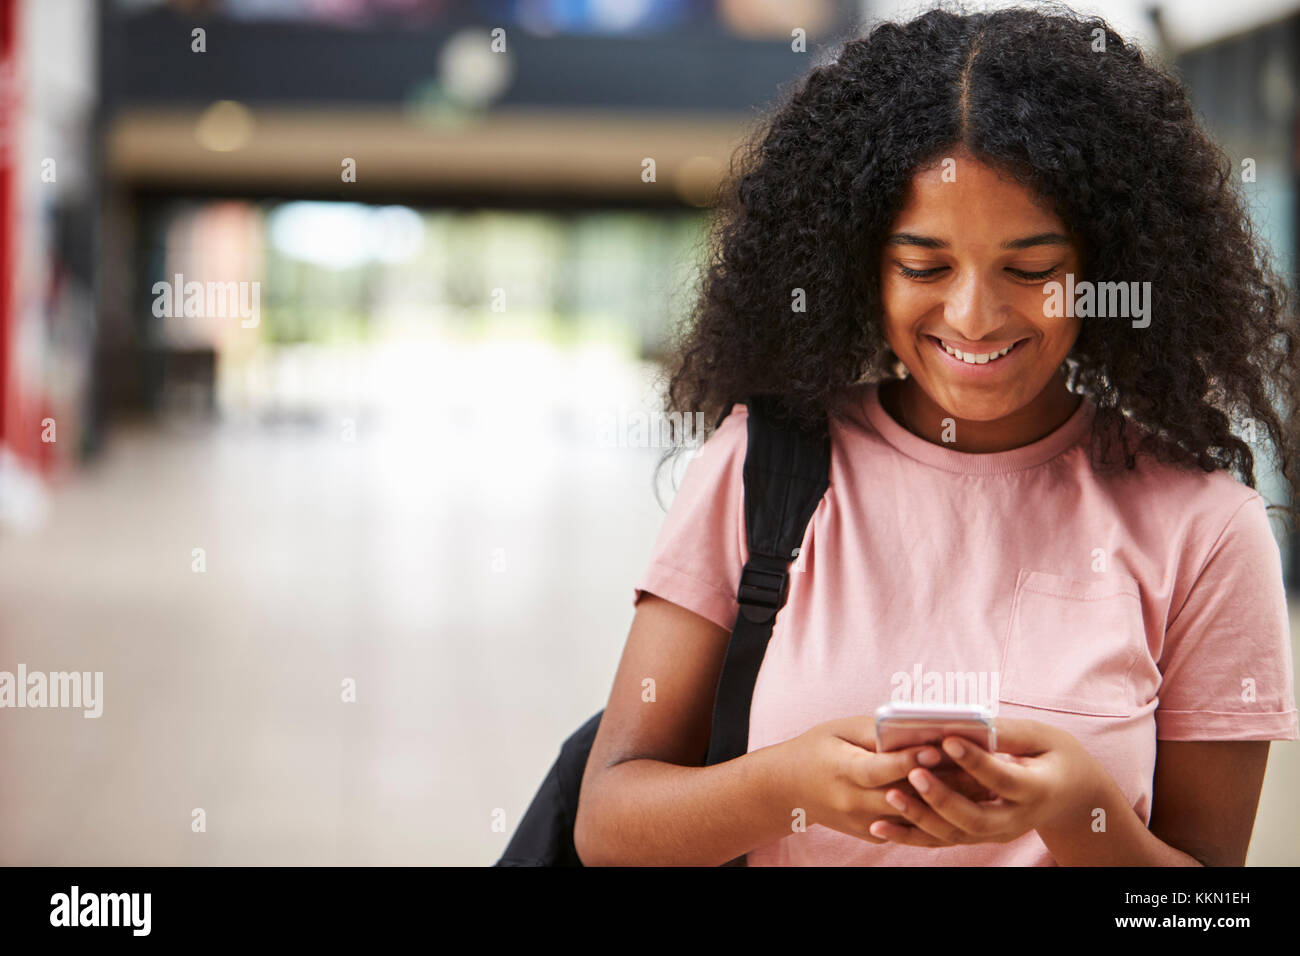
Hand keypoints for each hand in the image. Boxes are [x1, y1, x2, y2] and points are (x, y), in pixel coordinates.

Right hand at [774, 716, 999, 844]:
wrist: (788, 789)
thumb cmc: (818, 748)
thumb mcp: (840, 729)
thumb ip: (875, 731)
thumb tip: (914, 728)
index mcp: (843, 771)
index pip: (881, 769)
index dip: (911, 759)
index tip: (940, 746)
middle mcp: (853, 802)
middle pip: (905, 795)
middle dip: (943, 782)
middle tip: (980, 768)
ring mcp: (863, 823)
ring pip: (913, 816)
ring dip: (947, 802)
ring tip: (981, 786)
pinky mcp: (872, 834)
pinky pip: (908, 826)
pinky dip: (933, 814)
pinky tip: (962, 801)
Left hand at [867, 717, 1105, 847]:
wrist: (1073, 798)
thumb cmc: (1055, 757)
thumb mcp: (1043, 738)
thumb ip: (1008, 732)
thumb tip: (969, 721)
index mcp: (1036, 790)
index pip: (1003, 779)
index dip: (975, 761)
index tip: (948, 740)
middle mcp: (1016, 820)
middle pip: (976, 819)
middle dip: (943, 798)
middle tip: (914, 774)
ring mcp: (996, 833)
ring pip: (954, 835)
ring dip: (920, 818)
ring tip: (890, 796)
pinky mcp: (978, 837)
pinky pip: (942, 840)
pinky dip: (910, 836)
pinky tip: (879, 827)